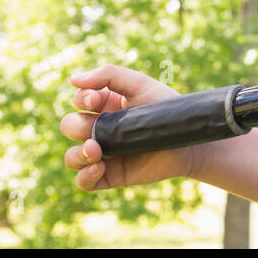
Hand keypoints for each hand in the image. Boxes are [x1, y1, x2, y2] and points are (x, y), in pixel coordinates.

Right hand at [61, 65, 191, 190]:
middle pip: (70, 126)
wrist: (188, 141)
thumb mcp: (140, 85)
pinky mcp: (111, 175)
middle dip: (76, 125)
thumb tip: (73, 79)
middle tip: (96, 130)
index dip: (81, 98)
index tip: (96, 100)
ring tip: (96, 151)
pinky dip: (84, 176)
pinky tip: (98, 167)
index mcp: (106, 105)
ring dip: (77, 154)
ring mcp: (104, 153)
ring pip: (72, 157)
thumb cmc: (166, 110)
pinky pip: (84, 182)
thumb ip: (109, 75)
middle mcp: (100, 129)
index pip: (79, 100)